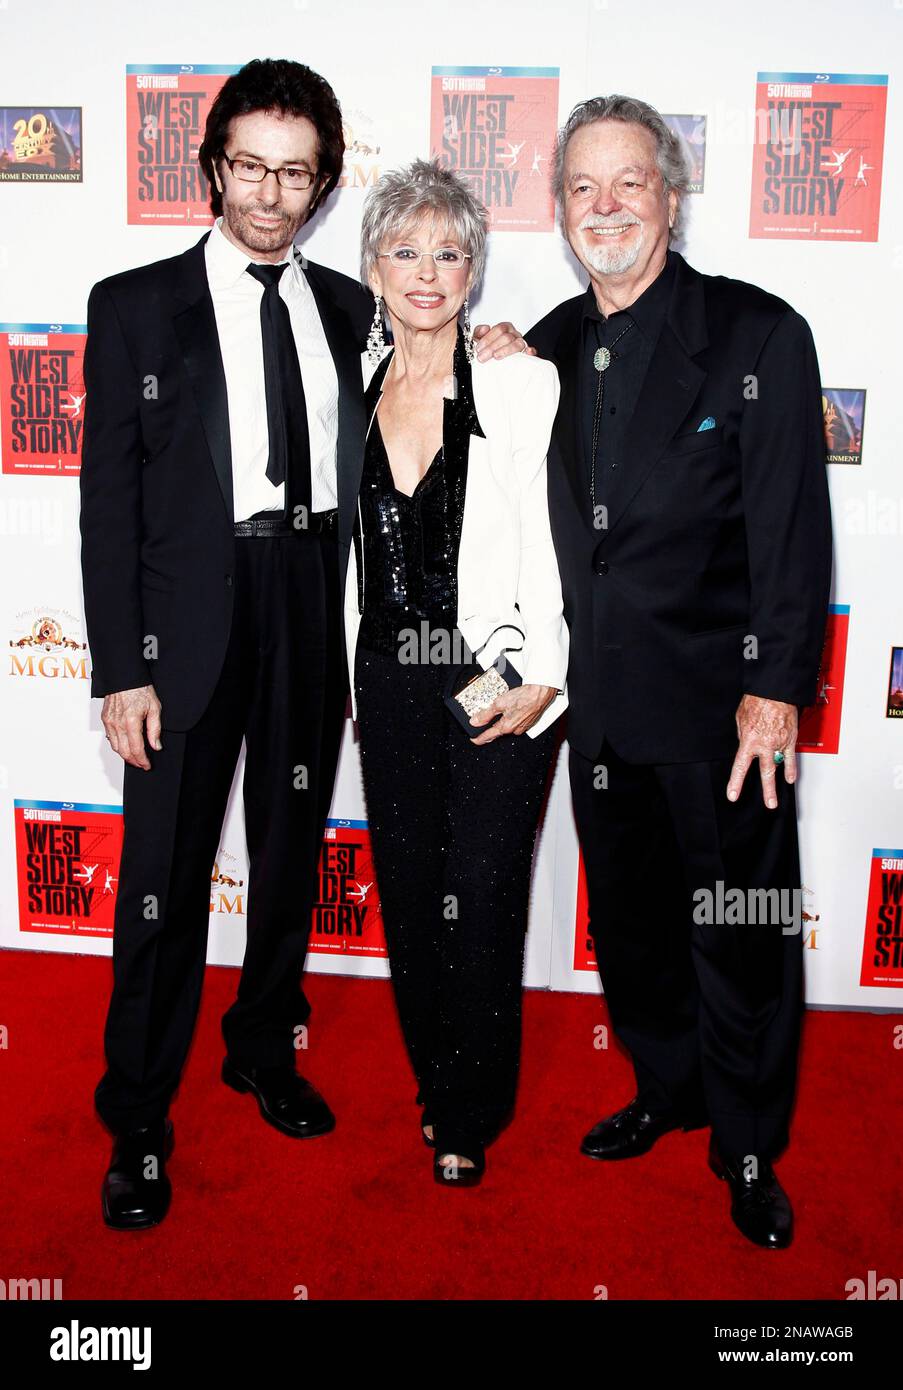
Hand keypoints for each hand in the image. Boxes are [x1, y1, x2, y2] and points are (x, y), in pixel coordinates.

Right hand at [101, 685, 162, 769]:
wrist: (124, 676)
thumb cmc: (140, 688)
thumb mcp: (155, 708)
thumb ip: (155, 729)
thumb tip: (156, 745)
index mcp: (131, 721)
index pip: (136, 749)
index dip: (142, 760)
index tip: (147, 765)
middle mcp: (118, 723)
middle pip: (124, 752)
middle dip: (134, 761)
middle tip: (142, 764)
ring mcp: (109, 722)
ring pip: (115, 747)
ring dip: (125, 755)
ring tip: (135, 758)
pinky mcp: (105, 719)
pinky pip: (110, 737)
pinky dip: (117, 745)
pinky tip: (125, 746)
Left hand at [468, 683, 556, 743]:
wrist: (539, 693)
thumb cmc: (523, 697)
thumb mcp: (499, 703)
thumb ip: (485, 714)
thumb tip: (475, 721)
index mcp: (506, 727)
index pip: (488, 736)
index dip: (479, 739)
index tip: (474, 740)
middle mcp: (514, 730)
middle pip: (498, 732)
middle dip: (491, 728)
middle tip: (483, 723)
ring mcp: (523, 727)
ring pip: (508, 728)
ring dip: (502, 722)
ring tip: (500, 712)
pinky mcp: (528, 723)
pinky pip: (516, 724)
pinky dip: (512, 719)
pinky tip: (512, 711)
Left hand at [472, 321, 536, 360]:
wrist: (495, 361)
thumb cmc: (489, 349)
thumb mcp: (480, 339)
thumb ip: (478, 332)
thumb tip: (485, 328)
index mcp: (504, 329)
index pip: (499, 329)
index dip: (488, 338)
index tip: (479, 349)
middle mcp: (514, 335)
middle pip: (507, 337)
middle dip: (492, 347)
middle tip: (482, 357)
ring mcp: (521, 344)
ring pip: (517, 344)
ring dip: (506, 350)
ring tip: (496, 356)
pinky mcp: (527, 355)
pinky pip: (532, 351)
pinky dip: (530, 351)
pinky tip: (527, 353)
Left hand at [727, 694, 797, 809]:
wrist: (775, 690)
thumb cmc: (756, 701)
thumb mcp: (740, 719)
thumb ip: (742, 734)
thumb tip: (744, 743)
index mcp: (749, 741)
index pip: (740, 767)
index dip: (736, 783)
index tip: (733, 795)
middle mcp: (764, 745)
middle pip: (765, 773)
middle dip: (767, 791)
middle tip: (769, 805)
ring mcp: (779, 743)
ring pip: (778, 768)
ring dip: (778, 785)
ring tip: (776, 800)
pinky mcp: (790, 739)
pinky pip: (791, 757)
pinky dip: (791, 768)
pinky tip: (790, 779)